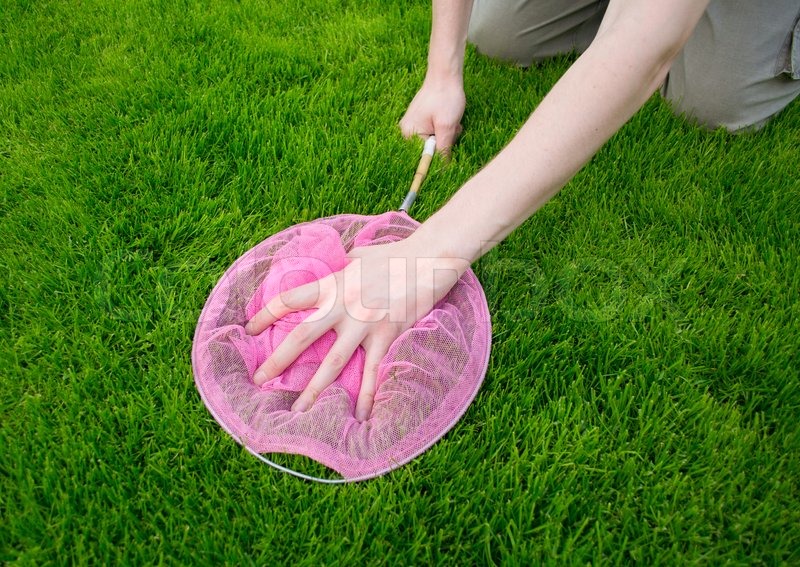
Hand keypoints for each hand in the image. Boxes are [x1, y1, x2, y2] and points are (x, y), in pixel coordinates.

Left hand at [244, 238, 468, 420]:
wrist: (428, 259)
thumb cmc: (394, 255)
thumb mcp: (359, 256)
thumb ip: (342, 267)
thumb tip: (334, 269)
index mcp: (333, 283)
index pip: (289, 299)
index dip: (266, 314)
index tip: (249, 328)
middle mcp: (343, 306)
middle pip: (302, 336)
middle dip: (278, 360)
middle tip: (258, 380)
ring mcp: (365, 324)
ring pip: (333, 362)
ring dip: (314, 389)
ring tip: (298, 412)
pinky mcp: (387, 336)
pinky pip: (374, 371)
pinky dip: (368, 396)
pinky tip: (361, 416)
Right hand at [399, 74, 465, 155]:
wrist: (446, 75)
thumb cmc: (445, 98)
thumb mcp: (447, 127)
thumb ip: (443, 150)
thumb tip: (442, 169)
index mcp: (409, 133)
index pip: (422, 157)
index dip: (436, 158)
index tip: (447, 156)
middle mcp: (407, 130)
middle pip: (427, 150)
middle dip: (443, 143)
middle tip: (453, 129)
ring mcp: (414, 124)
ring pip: (433, 141)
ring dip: (446, 136)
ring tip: (453, 122)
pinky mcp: (421, 119)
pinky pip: (433, 132)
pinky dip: (444, 129)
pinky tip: (450, 120)